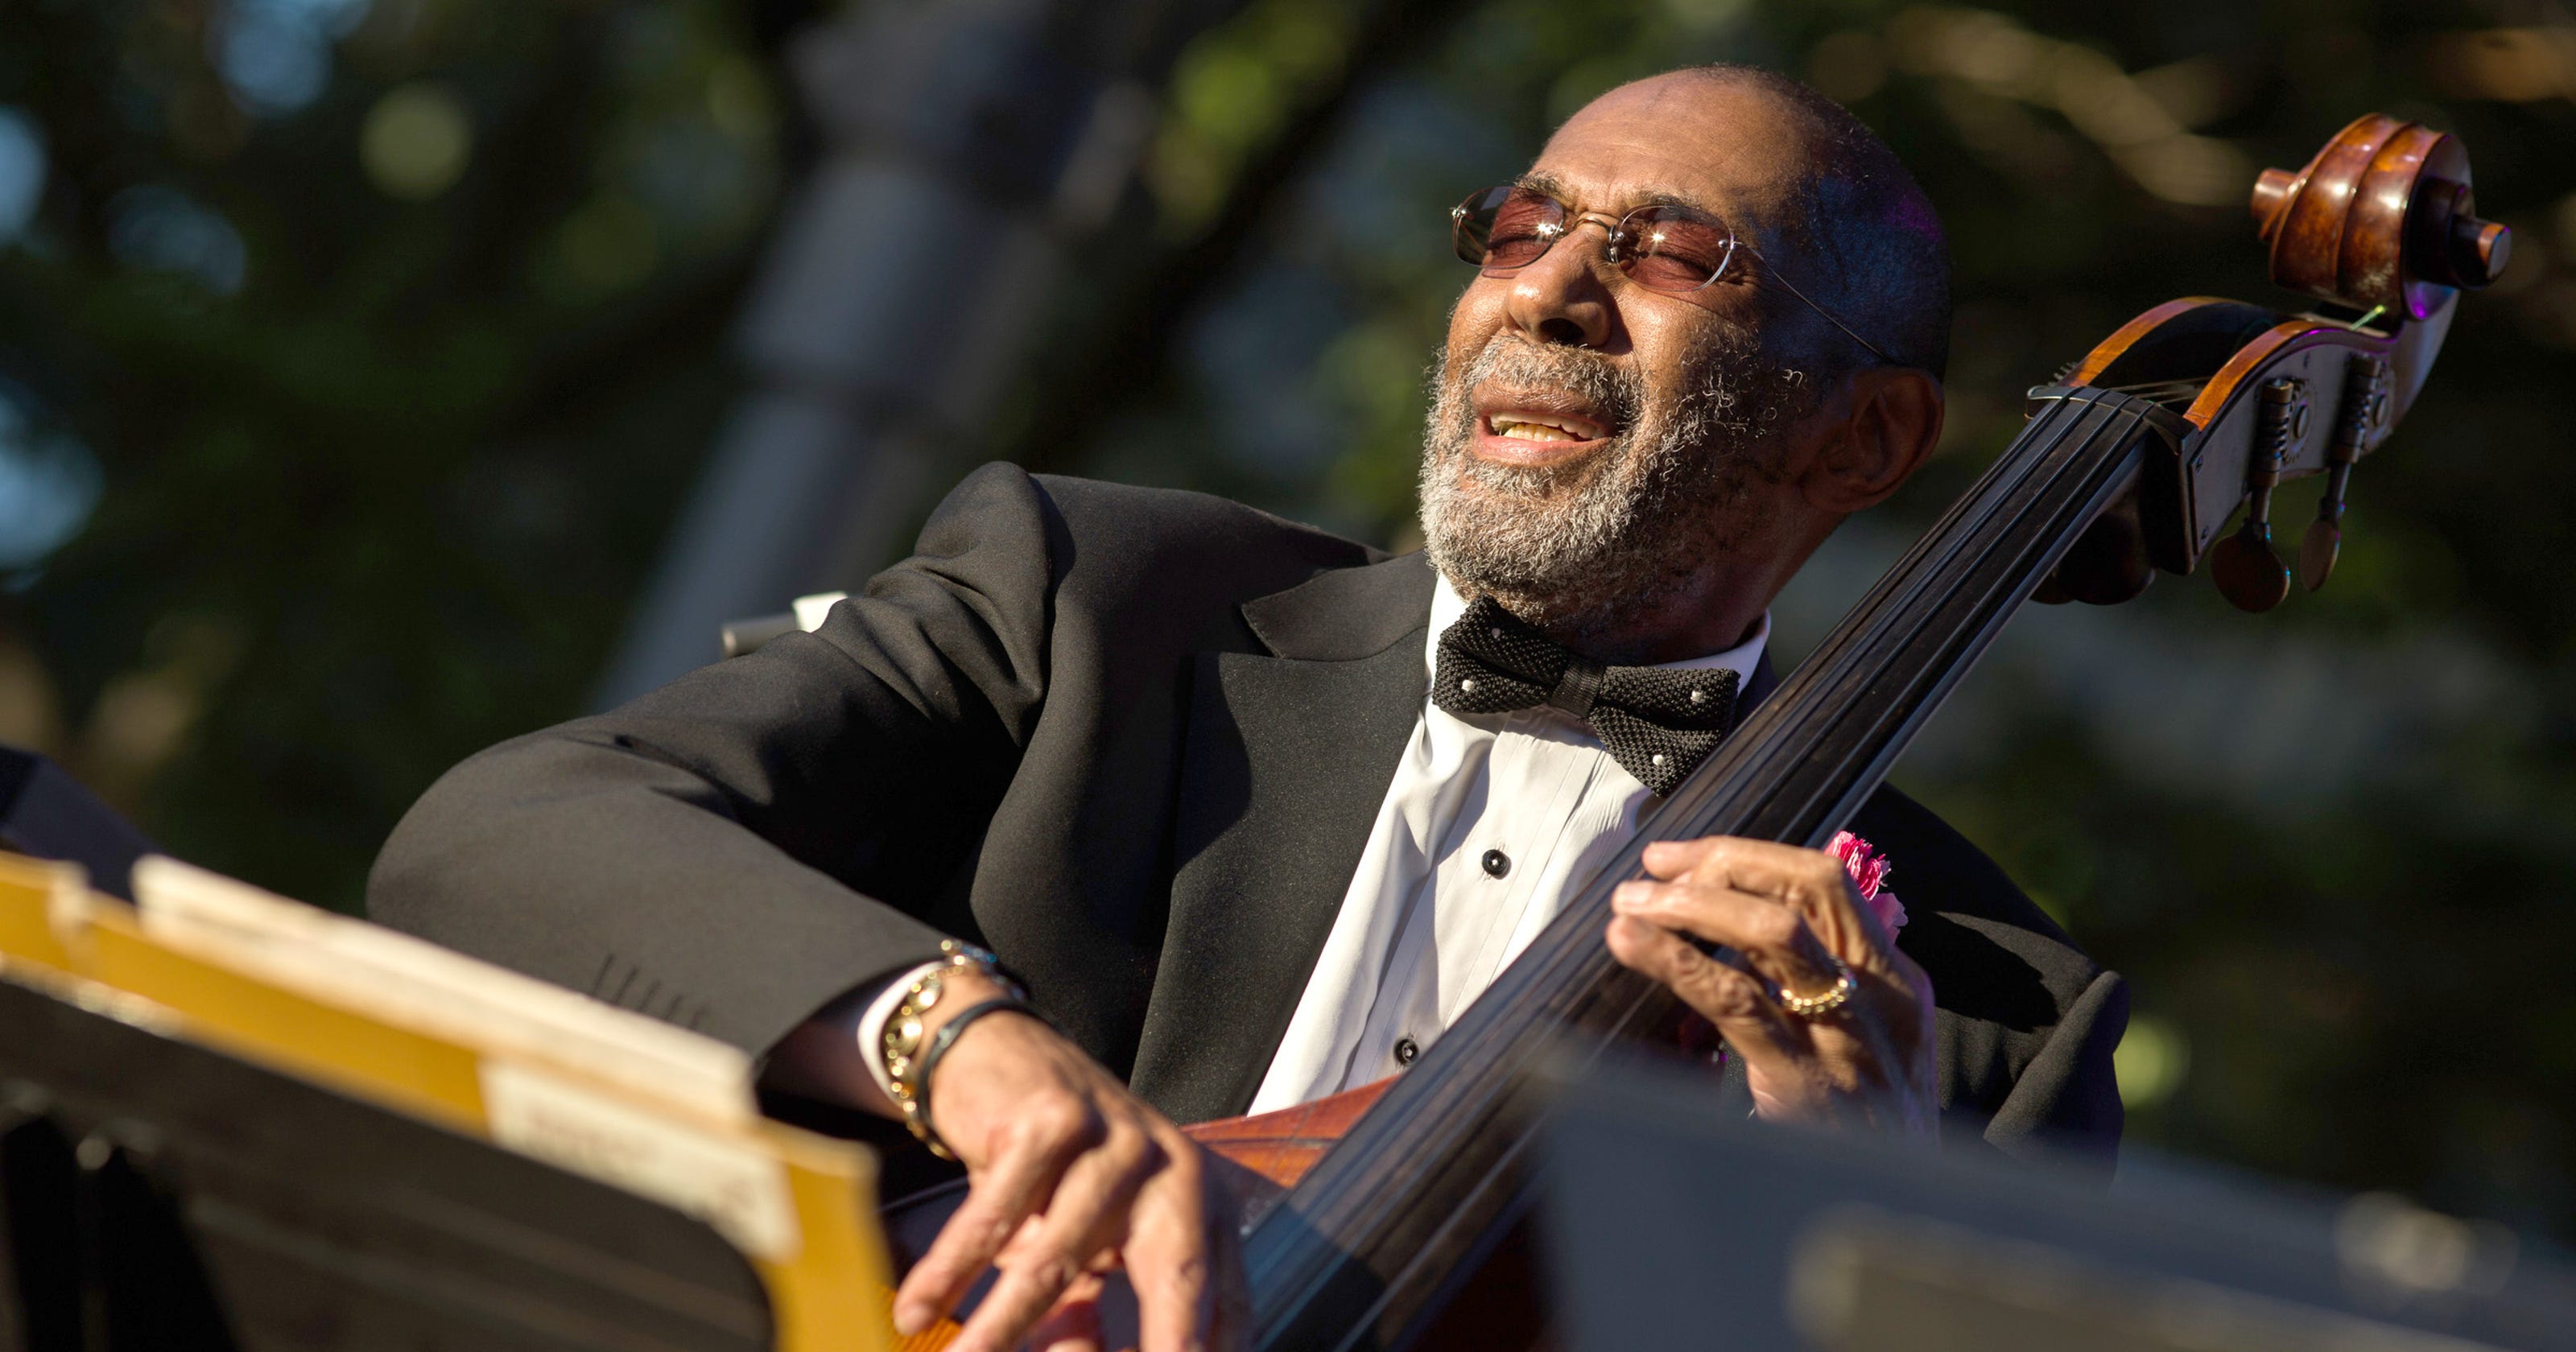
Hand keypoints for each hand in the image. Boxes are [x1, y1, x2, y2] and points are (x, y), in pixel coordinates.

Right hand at [895, 972, 1246, 1351]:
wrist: (1001, 1059)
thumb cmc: (1056, 1170)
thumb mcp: (1082, 1251)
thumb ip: (1085, 1321)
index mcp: (1202, 1211)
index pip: (1222, 1305)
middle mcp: (1174, 1172)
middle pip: (1176, 1275)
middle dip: (1164, 1343)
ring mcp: (1116, 1139)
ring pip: (1059, 1254)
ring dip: (1002, 1326)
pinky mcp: (1050, 1118)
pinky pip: (994, 1213)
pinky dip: (950, 1269)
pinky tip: (916, 1311)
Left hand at [1604, 836, 1936, 1136]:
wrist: (1904, 1212)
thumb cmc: (1870, 1131)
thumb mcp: (1868, 1046)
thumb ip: (1818, 990)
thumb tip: (1736, 936)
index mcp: (1895, 977)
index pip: (1826, 882)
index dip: (1750, 856)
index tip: (1685, 857)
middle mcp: (1878, 992)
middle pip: (1807, 886)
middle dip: (1725, 861)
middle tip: (1655, 866)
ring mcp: (1844, 1032)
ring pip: (1772, 930)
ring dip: (1691, 903)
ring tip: (1631, 901)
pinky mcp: (1804, 1077)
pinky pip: (1735, 1000)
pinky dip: (1676, 960)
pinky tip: (1632, 943)